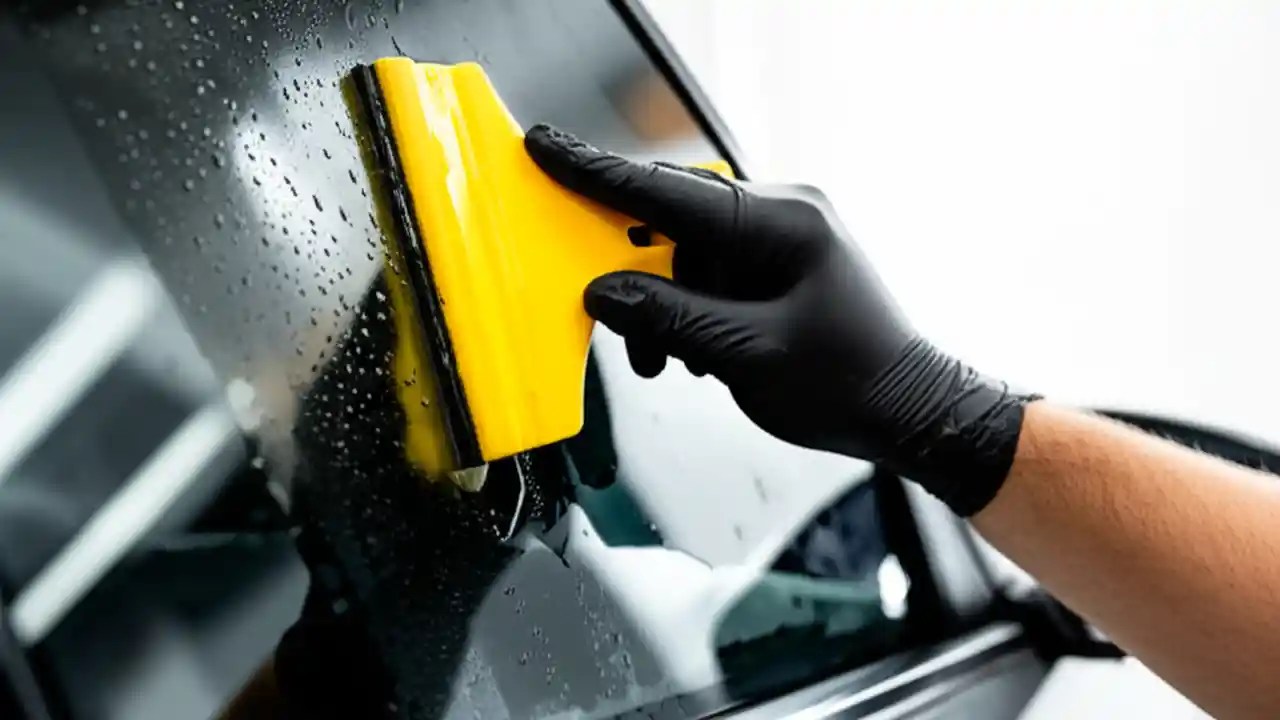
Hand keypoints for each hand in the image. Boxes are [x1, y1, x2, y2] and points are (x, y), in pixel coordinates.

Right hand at [525, 125, 1034, 515]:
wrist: (910, 409)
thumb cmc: (848, 384)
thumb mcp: (749, 357)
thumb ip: (672, 318)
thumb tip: (604, 294)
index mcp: (782, 223)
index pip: (671, 192)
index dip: (598, 174)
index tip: (547, 149)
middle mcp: (784, 214)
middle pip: (676, 220)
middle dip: (635, 269)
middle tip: (606, 308)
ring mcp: (785, 237)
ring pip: (690, 254)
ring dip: (664, 304)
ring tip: (665, 359)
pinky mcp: (782, 263)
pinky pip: (714, 272)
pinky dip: (691, 310)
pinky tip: (692, 352)